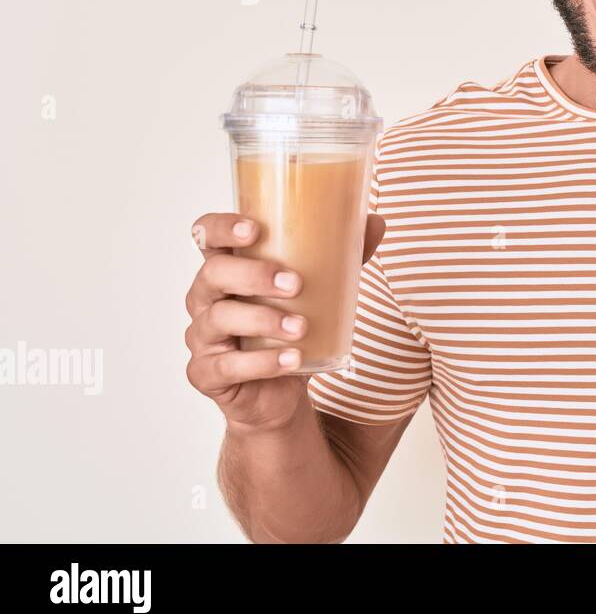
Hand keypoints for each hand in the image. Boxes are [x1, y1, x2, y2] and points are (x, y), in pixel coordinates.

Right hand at [184, 211, 385, 433]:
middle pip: (213, 274)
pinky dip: (262, 362)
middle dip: (253, 275)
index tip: (254, 230)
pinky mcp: (206, 373)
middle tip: (295, 283)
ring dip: (264, 320)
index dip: (221, 227)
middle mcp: (205, 298)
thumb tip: (376, 222)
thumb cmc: (290, 327)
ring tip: (301, 327)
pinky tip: (291, 359)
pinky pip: (226, 366)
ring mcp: (202, 337)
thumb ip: (342, 256)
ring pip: (219, 319)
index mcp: (227, 268)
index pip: (206, 235)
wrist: (280, 391)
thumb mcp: (318, 289)